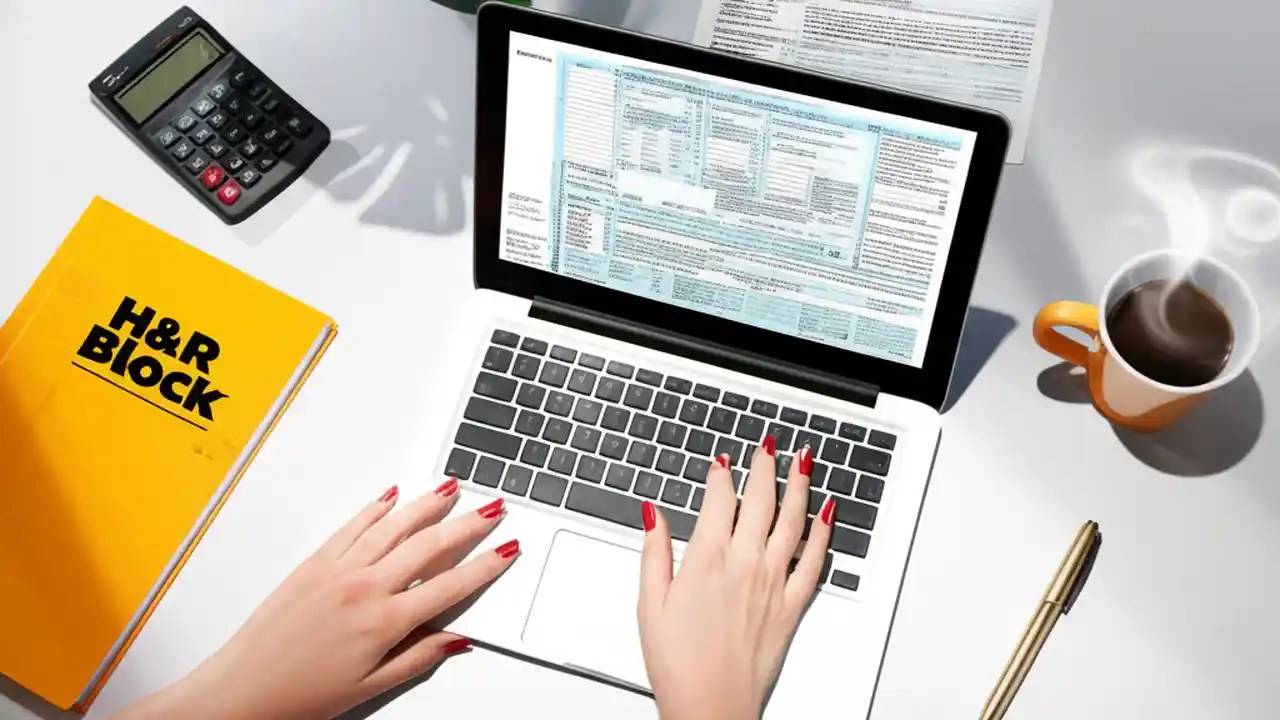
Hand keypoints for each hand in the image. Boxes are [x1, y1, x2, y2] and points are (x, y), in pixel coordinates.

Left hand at [115, 480, 518, 719]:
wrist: (242, 691)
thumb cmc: (300, 695)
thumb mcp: (371, 687)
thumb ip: (418, 657)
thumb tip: (456, 639)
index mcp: (384, 622)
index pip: (450, 585)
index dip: (485, 566)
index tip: (507, 550)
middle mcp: (364, 588)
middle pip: (429, 545)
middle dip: (468, 524)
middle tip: (494, 508)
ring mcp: (337, 569)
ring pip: (394, 526)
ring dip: (428, 505)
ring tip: (452, 489)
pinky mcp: (314, 562)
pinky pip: (353, 526)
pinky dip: (376, 508)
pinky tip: (392, 496)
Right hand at [638, 440, 833, 719]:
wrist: (711, 707)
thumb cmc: (678, 663)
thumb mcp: (649, 604)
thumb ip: (654, 553)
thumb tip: (652, 513)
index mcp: (707, 559)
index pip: (718, 498)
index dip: (720, 473)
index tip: (720, 461)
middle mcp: (745, 564)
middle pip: (760, 499)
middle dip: (763, 465)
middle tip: (767, 444)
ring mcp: (773, 582)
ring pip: (793, 519)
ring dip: (799, 484)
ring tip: (802, 459)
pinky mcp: (792, 604)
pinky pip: (815, 560)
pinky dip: (823, 532)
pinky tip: (827, 512)